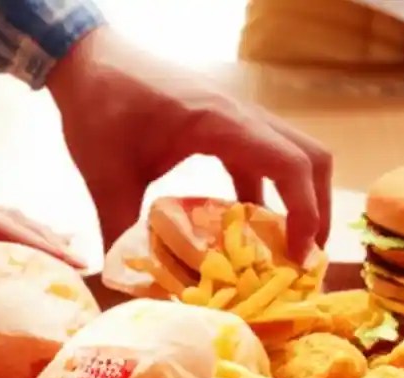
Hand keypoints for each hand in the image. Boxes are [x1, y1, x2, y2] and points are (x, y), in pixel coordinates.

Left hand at [47, 27, 331, 262]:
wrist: (87, 61)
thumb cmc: (98, 107)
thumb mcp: (106, 175)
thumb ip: (122, 231)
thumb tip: (130, 291)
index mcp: (222, 123)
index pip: (291, 166)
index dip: (305, 213)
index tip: (298, 256)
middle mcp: (241, 116)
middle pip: (311, 158)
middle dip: (317, 210)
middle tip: (304, 257)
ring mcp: (237, 117)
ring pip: (293, 155)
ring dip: (298, 198)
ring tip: (285, 247)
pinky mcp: (225, 123)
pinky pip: (263, 157)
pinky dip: (267, 191)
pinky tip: (246, 226)